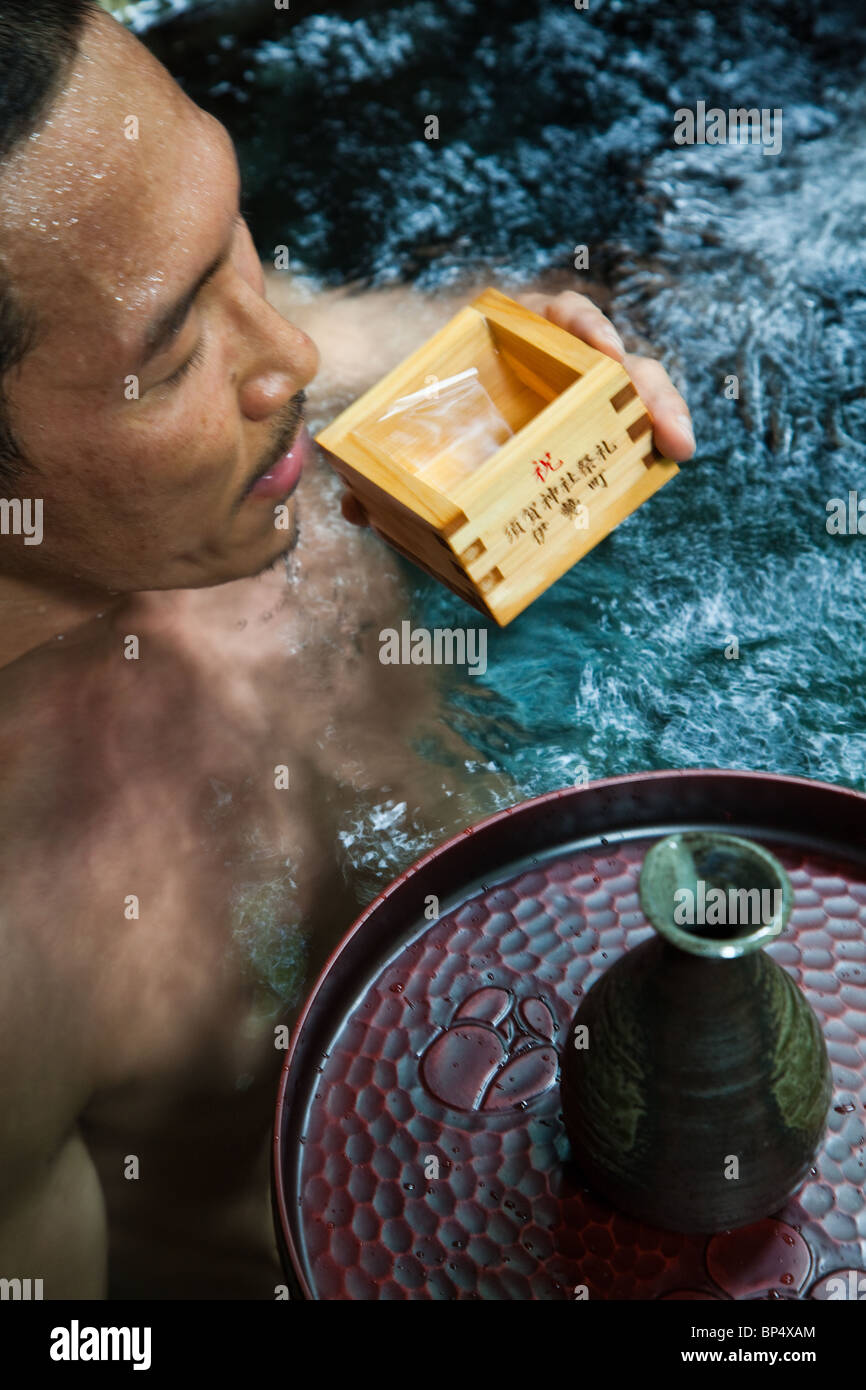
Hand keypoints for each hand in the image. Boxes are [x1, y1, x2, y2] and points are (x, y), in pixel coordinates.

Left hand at [337, 288, 694, 526]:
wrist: (425, 424)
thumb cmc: (416, 411)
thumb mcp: (398, 425)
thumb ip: (378, 460)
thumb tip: (355, 511)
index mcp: (513, 334)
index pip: (560, 313)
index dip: (586, 326)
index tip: (605, 352)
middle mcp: (552, 357)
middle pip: (612, 356)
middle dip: (645, 384)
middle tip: (666, 424)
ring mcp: (576, 390)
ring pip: (631, 389)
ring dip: (661, 411)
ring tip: (679, 447)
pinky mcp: (589, 422)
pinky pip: (624, 425)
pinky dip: (644, 441)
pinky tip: (662, 464)